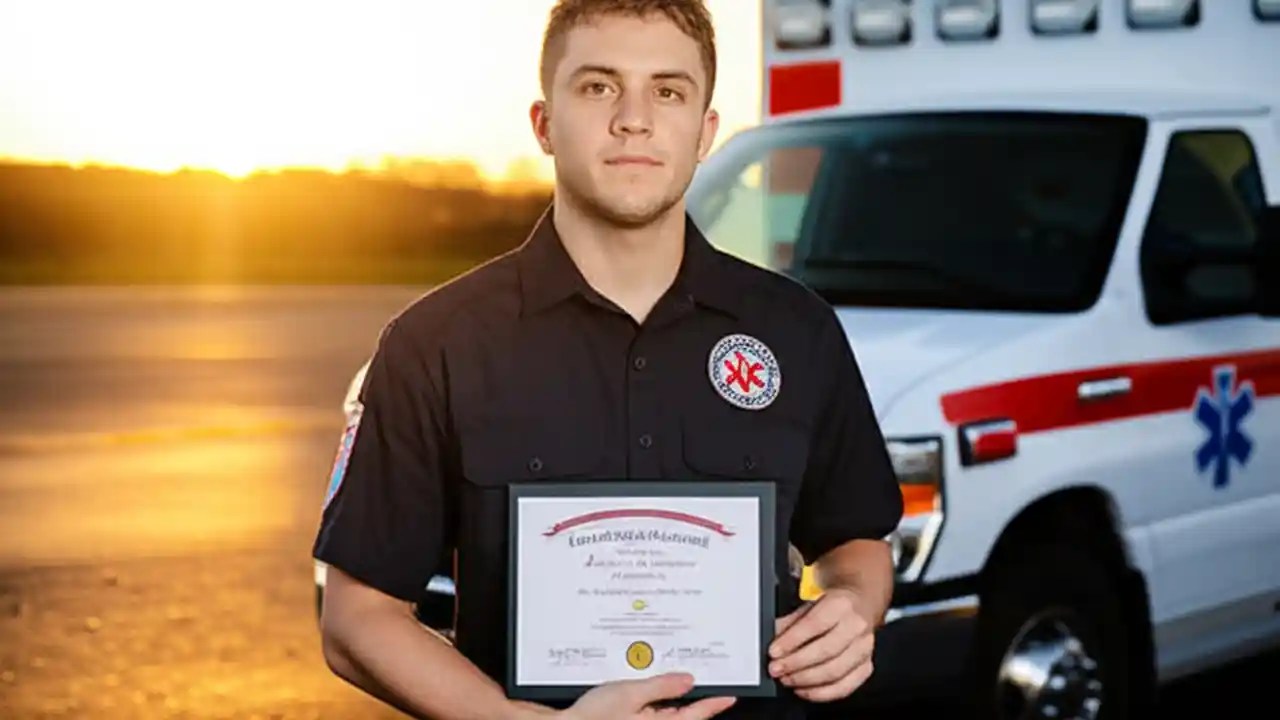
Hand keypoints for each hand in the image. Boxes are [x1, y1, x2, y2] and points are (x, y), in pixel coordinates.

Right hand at [562, 672, 735, 719]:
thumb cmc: (595, 716)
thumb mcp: (631, 693)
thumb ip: (661, 687)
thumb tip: (688, 681)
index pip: (696, 714)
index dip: (714, 704)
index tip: (729, 697)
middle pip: (684, 717)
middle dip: (696, 703)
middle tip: (708, 687)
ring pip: (669, 716)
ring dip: (675, 703)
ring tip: (679, 685)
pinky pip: (654, 716)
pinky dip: (658, 704)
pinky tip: (651, 693)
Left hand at [767, 588, 876, 702]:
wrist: (860, 606)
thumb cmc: (832, 608)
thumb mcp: (809, 606)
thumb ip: (789, 623)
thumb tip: (772, 641)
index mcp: (840, 605)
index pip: (814, 624)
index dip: (792, 640)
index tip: (774, 652)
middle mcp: (856, 626)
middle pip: (826, 650)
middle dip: (796, 663)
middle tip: (777, 669)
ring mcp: (864, 648)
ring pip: (835, 671)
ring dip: (806, 680)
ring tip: (788, 679)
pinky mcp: (867, 667)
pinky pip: (845, 687)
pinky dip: (821, 693)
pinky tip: (804, 690)